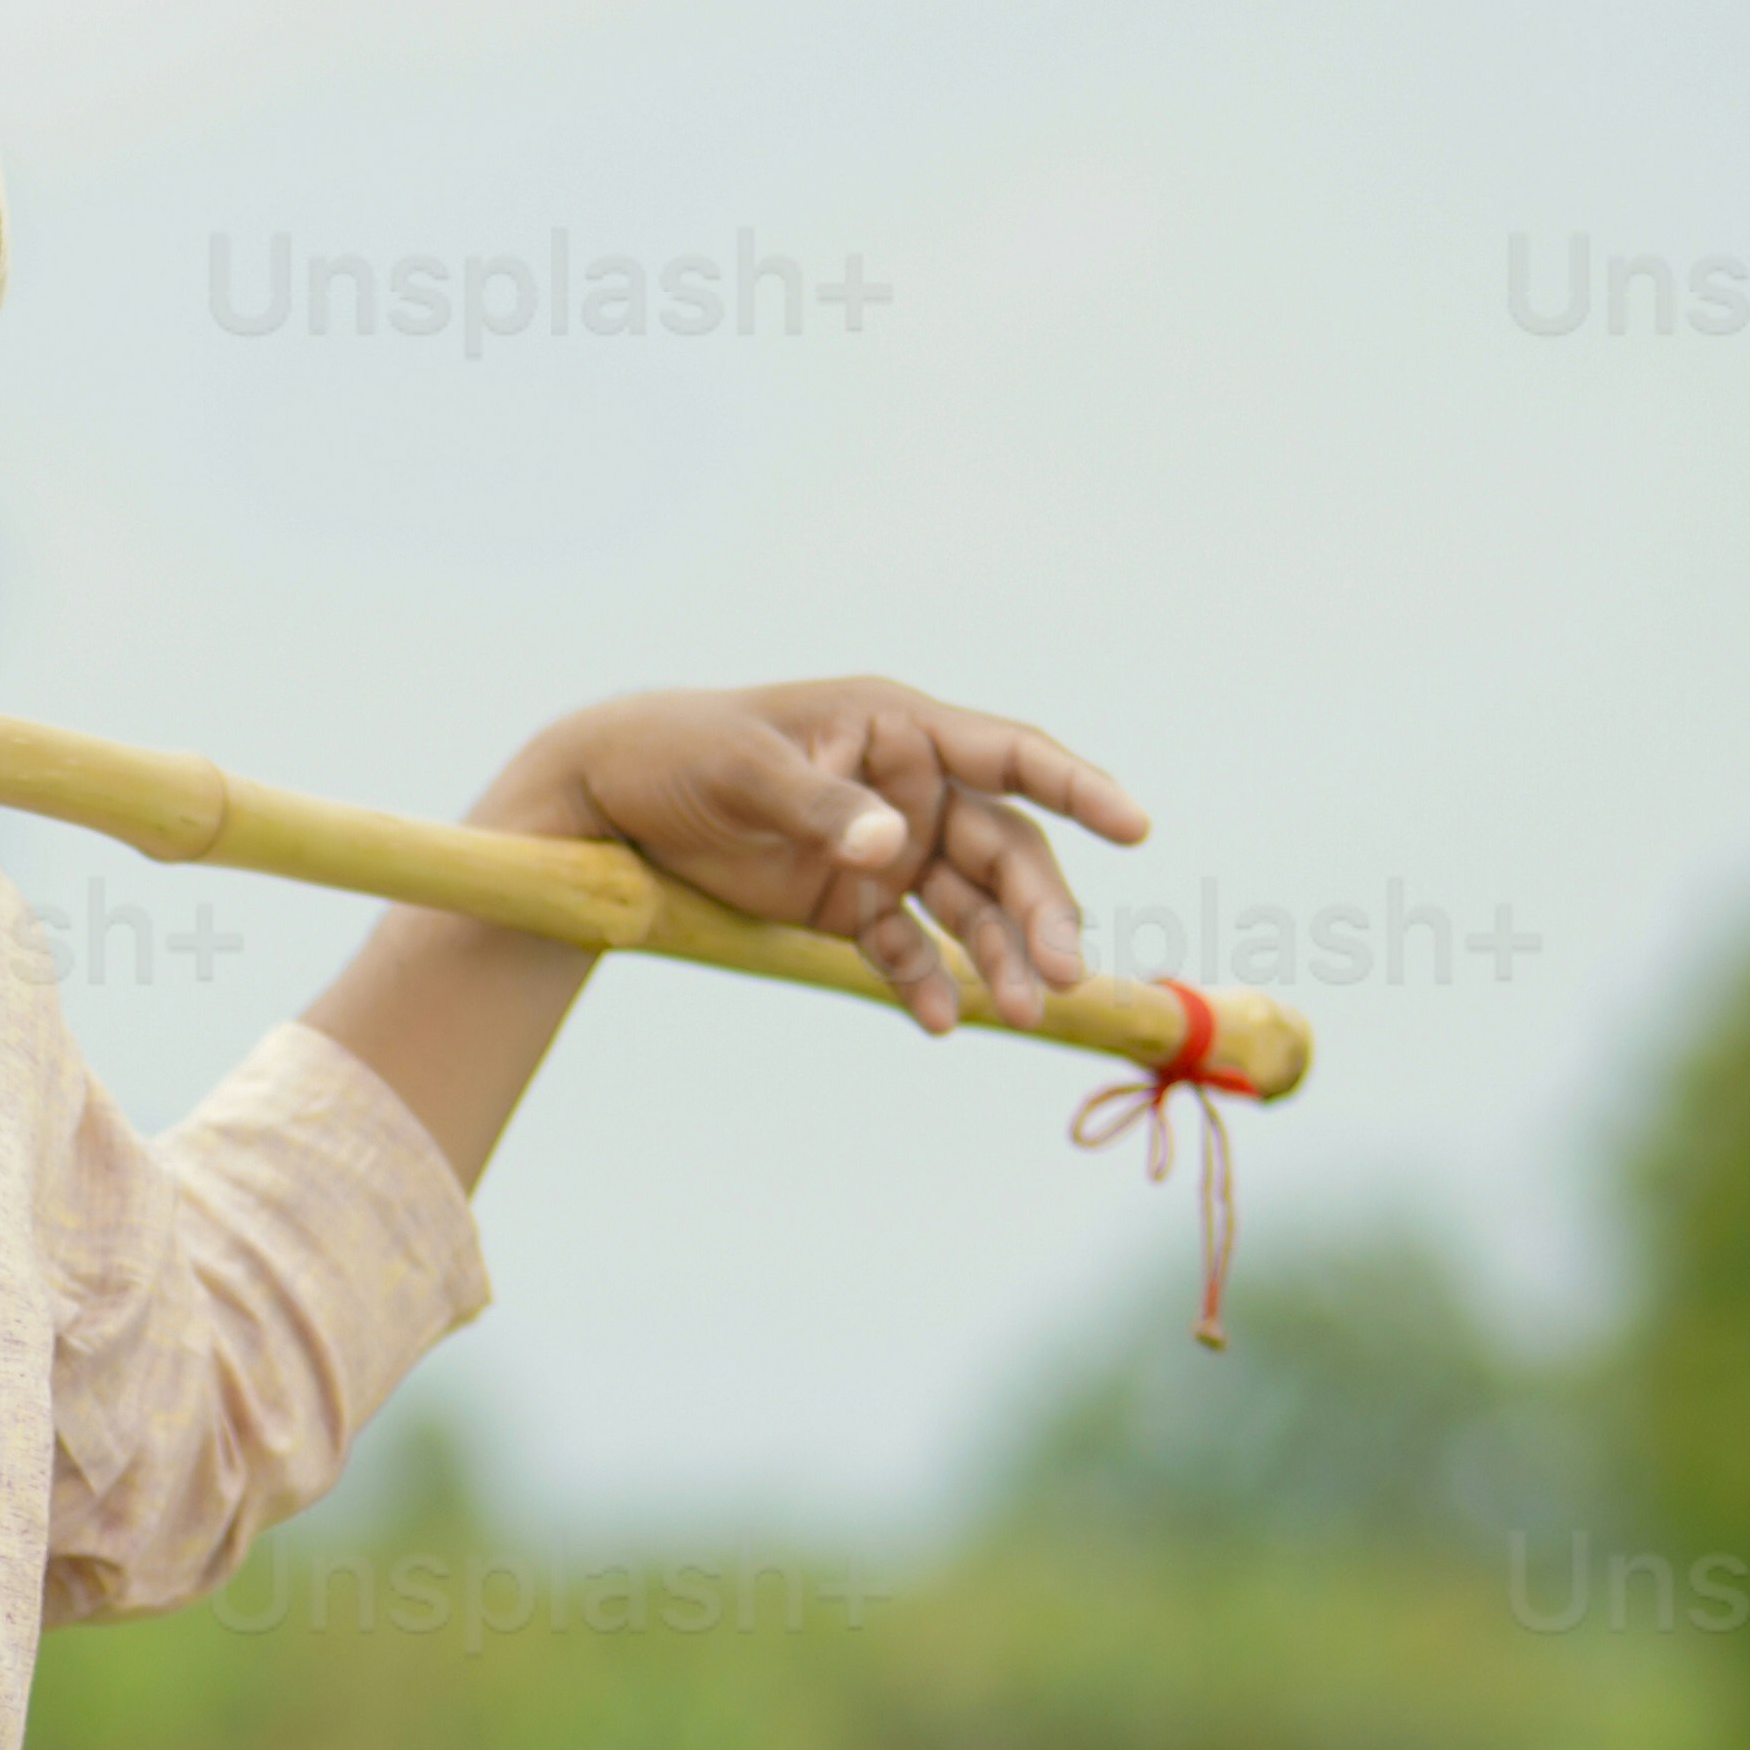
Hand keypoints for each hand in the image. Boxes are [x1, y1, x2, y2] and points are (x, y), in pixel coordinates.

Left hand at [484, 678, 1147, 1027]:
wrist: (612, 798)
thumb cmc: (682, 753)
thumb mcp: (744, 769)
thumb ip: (820, 805)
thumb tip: (892, 844)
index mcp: (899, 729)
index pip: (1010, 754)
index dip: (1078, 786)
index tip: (1137, 826)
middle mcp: (910, 790)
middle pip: (1004, 851)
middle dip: (1041, 910)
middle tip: (1068, 972)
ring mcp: (886, 851)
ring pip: (968, 909)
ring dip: (1001, 957)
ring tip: (1025, 1012)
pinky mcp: (849, 904)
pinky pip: (905, 950)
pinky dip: (926, 984)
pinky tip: (944, 1021)